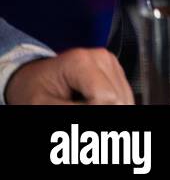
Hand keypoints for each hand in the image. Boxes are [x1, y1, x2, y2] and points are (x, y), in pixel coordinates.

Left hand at [5, 48, 133, 104]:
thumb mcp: (44, 105)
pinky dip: (111, 105)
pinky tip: (93, 104)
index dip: (94, 111)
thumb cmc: (34, 90)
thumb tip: (104, 108)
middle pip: (118, 98)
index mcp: (81, 61)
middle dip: (103, 111)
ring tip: (83, 106)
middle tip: (79, 115)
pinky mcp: (115, 72)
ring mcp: (110, 63)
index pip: (106, 97)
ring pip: (125, 98)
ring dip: (109, 108)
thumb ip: (73, 109)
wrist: (33, 79)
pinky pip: (124, 96)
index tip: (76, 121)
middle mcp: (101, 58)